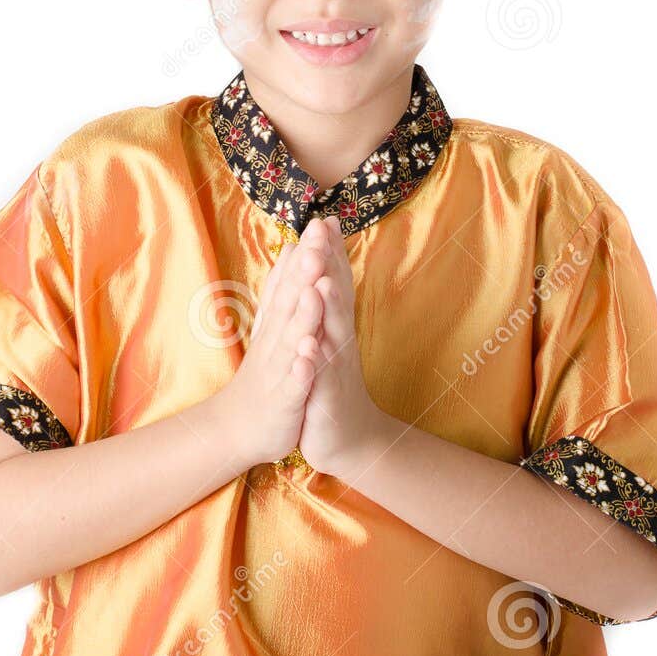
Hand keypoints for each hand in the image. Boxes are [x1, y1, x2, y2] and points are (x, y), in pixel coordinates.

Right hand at [207, 237, 325, 468]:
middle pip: (290, 300)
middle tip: (316, 239)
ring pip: (292, 337)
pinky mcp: (285, 398)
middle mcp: (276, 339)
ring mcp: (279, 368)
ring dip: (303, 313)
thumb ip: (281, 287)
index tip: (319, 222)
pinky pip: (294, 382)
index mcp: (278, 322)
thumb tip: (290, 248)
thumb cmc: (263, 374)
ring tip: (315, 288)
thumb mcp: (272, 326)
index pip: (291, 282)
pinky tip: (308, 354)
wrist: (238, 428)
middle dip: (305, 271)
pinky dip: (301, 367)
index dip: (305, 253)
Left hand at [295, 216, 391, 479]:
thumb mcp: (329, 340)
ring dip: (326, 307)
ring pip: (330, 333)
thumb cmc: (331, 384)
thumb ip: (329, 305)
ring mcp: (334, 368)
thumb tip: (324, 269)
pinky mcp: (325, 397)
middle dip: (329, 264)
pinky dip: (314, 362)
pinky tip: (309, 348)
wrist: (347, 438)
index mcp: (335, 326)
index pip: (334, 282)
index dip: (330, 252)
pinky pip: (319, 378)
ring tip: (320, 281)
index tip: (325, 217)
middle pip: (335, 296)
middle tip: (324, 230)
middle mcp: (339, 341)